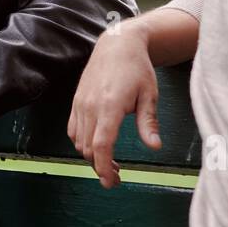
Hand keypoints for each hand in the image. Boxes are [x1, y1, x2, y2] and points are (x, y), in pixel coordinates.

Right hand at [69, 22, 160, 188]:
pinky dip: (81, 143)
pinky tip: (97, 146)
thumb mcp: (149, 95)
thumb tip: (155, 147)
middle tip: (117, 177)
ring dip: (92, 157)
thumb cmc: (137, 68)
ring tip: (111, 163)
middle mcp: (90, 106)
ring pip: (79, 142)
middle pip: (88, 148)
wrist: (117, 44)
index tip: (111, 181)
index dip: (104, 167)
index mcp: (109, 105)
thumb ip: (149, 123)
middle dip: (100, 167)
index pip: (101, 145)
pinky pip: (72, 130)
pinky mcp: (76, 102)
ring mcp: (80, 104)